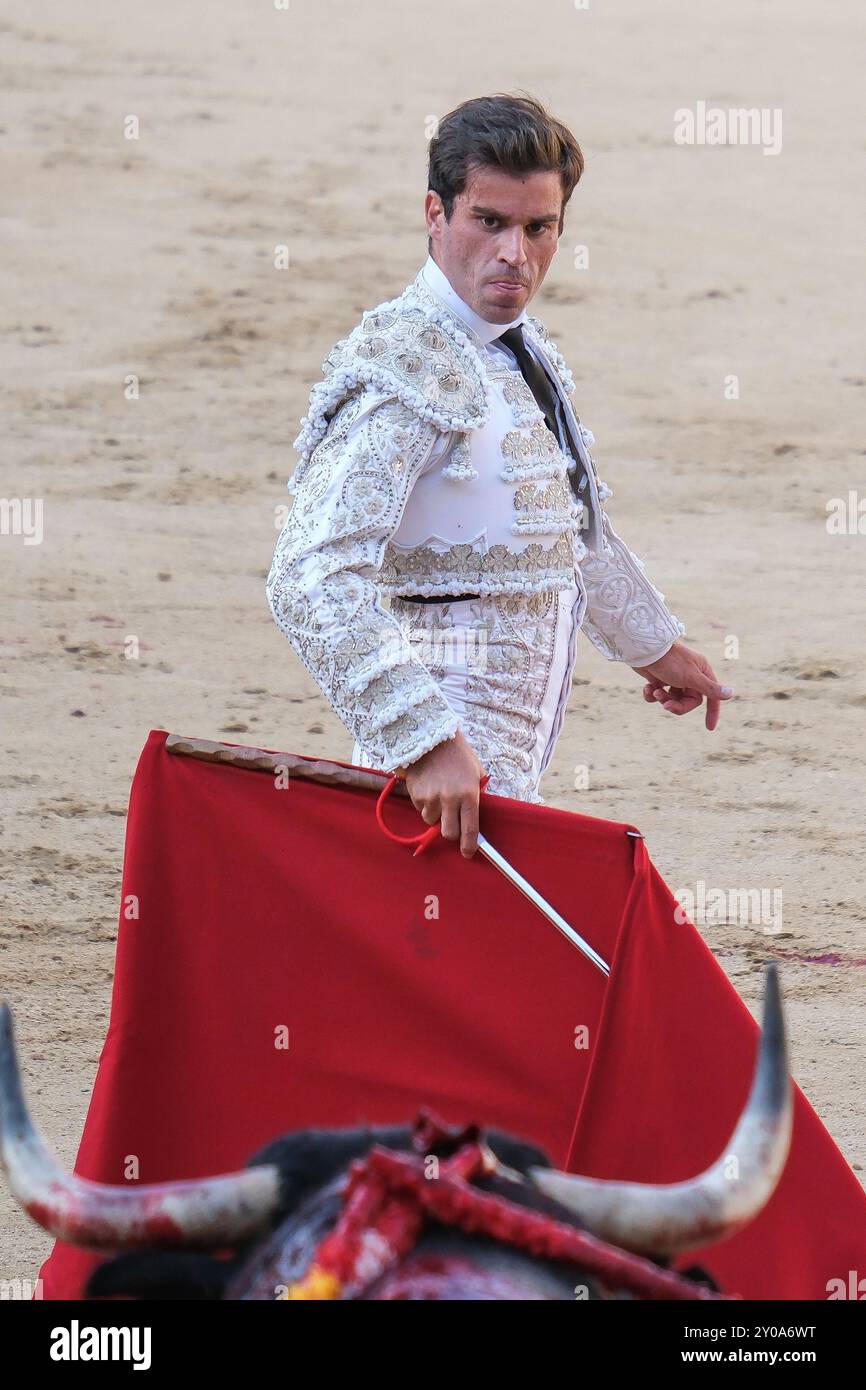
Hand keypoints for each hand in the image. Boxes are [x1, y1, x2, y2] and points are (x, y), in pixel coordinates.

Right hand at [396, 730, 485, 857]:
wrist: (431, 737)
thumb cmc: (458, 755)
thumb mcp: (476, 772)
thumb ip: (478, 793)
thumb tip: (476, 815)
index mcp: (469, 794)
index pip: (469, 829)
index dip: (469, 846)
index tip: (468, 853)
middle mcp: (450, 799)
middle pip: (448, 833)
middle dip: (449, 832)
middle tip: (450, 823)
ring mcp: (431, 797)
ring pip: (431, 821)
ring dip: (435, 815)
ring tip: (438, 795)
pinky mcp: (416, 794)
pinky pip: (420, 808)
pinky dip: (424, 803)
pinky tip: (428, 787)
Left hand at [631, 641, 732, 730]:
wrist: (644, 649)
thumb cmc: (670, 661)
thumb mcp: (691, 677)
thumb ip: (710, 688)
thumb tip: (731, 694)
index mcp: (701, 672)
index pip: (711, 696)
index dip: (712, 712)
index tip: (710, 728)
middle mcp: (689, 675)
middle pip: (688, 701)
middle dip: (676, 705)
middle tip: (665, 704)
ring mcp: (673, 677)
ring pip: (672, 699)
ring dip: (663, 699)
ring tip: (655, 691)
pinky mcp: (659, 678)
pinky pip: (658, 695)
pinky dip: (652, 694)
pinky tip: (648, 687)